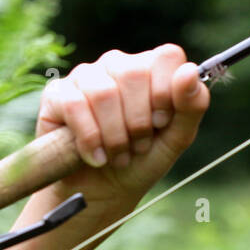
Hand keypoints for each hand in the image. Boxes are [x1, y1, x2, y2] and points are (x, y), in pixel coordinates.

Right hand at [36, 45, 210, 216]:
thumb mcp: (176, 138)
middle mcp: (118, 65)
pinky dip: (89, 138)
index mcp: (151, 69)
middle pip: (134, 74)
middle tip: (138, 146)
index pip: (167, 56)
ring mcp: (86, 76)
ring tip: (118, 155)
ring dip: (115, 135)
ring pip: (104, 93)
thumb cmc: (142, 160)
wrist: (103, 192)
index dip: (166, 91)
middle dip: (139, 121)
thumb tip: (189, 72)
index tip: (162, 122)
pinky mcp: (57, 94)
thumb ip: (192, 105)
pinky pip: (74, 105)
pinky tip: (96, 157)